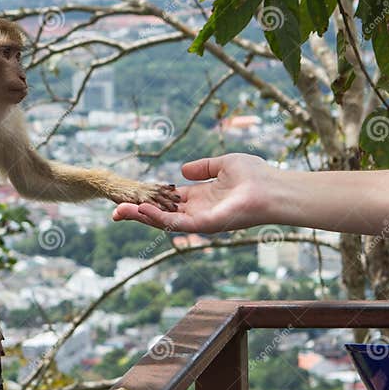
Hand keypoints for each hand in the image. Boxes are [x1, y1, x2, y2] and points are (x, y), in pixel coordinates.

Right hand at [112, 153, 274, 232]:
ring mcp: (201, 220)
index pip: (170, 201)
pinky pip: (176, 223)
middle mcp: (199, 211)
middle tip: (115, 210)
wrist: (274, 188)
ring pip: (164, 221)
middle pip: (162, 214)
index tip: (131, 196)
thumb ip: (202, 167)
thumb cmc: (256, 175)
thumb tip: (181, 171)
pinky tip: (141, 210)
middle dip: (138, 213)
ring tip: (119, 211)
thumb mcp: (223, 164)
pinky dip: (157, 218)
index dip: (151, 199)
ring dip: (141, 217)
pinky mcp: (205, 225)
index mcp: (202, 198)